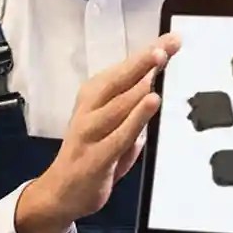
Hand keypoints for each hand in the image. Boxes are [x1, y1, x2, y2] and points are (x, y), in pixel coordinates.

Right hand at [15, 34, 180, 232]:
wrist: (61, 191)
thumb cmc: (89, 154)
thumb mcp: (114, 125)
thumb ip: (133, 109)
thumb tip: (155, 91)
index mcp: (93, 96)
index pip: (124, 71)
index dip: (146, 55)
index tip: (170, 40)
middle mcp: (89, 109)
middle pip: (119, 80)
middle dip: (143, 62)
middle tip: (164, 47)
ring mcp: (90, 132)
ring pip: (118, 105)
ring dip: (139, 86)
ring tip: (156, 68)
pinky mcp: (96, 156)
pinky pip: (119, 135)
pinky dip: (136, 118)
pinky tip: (150, 103)